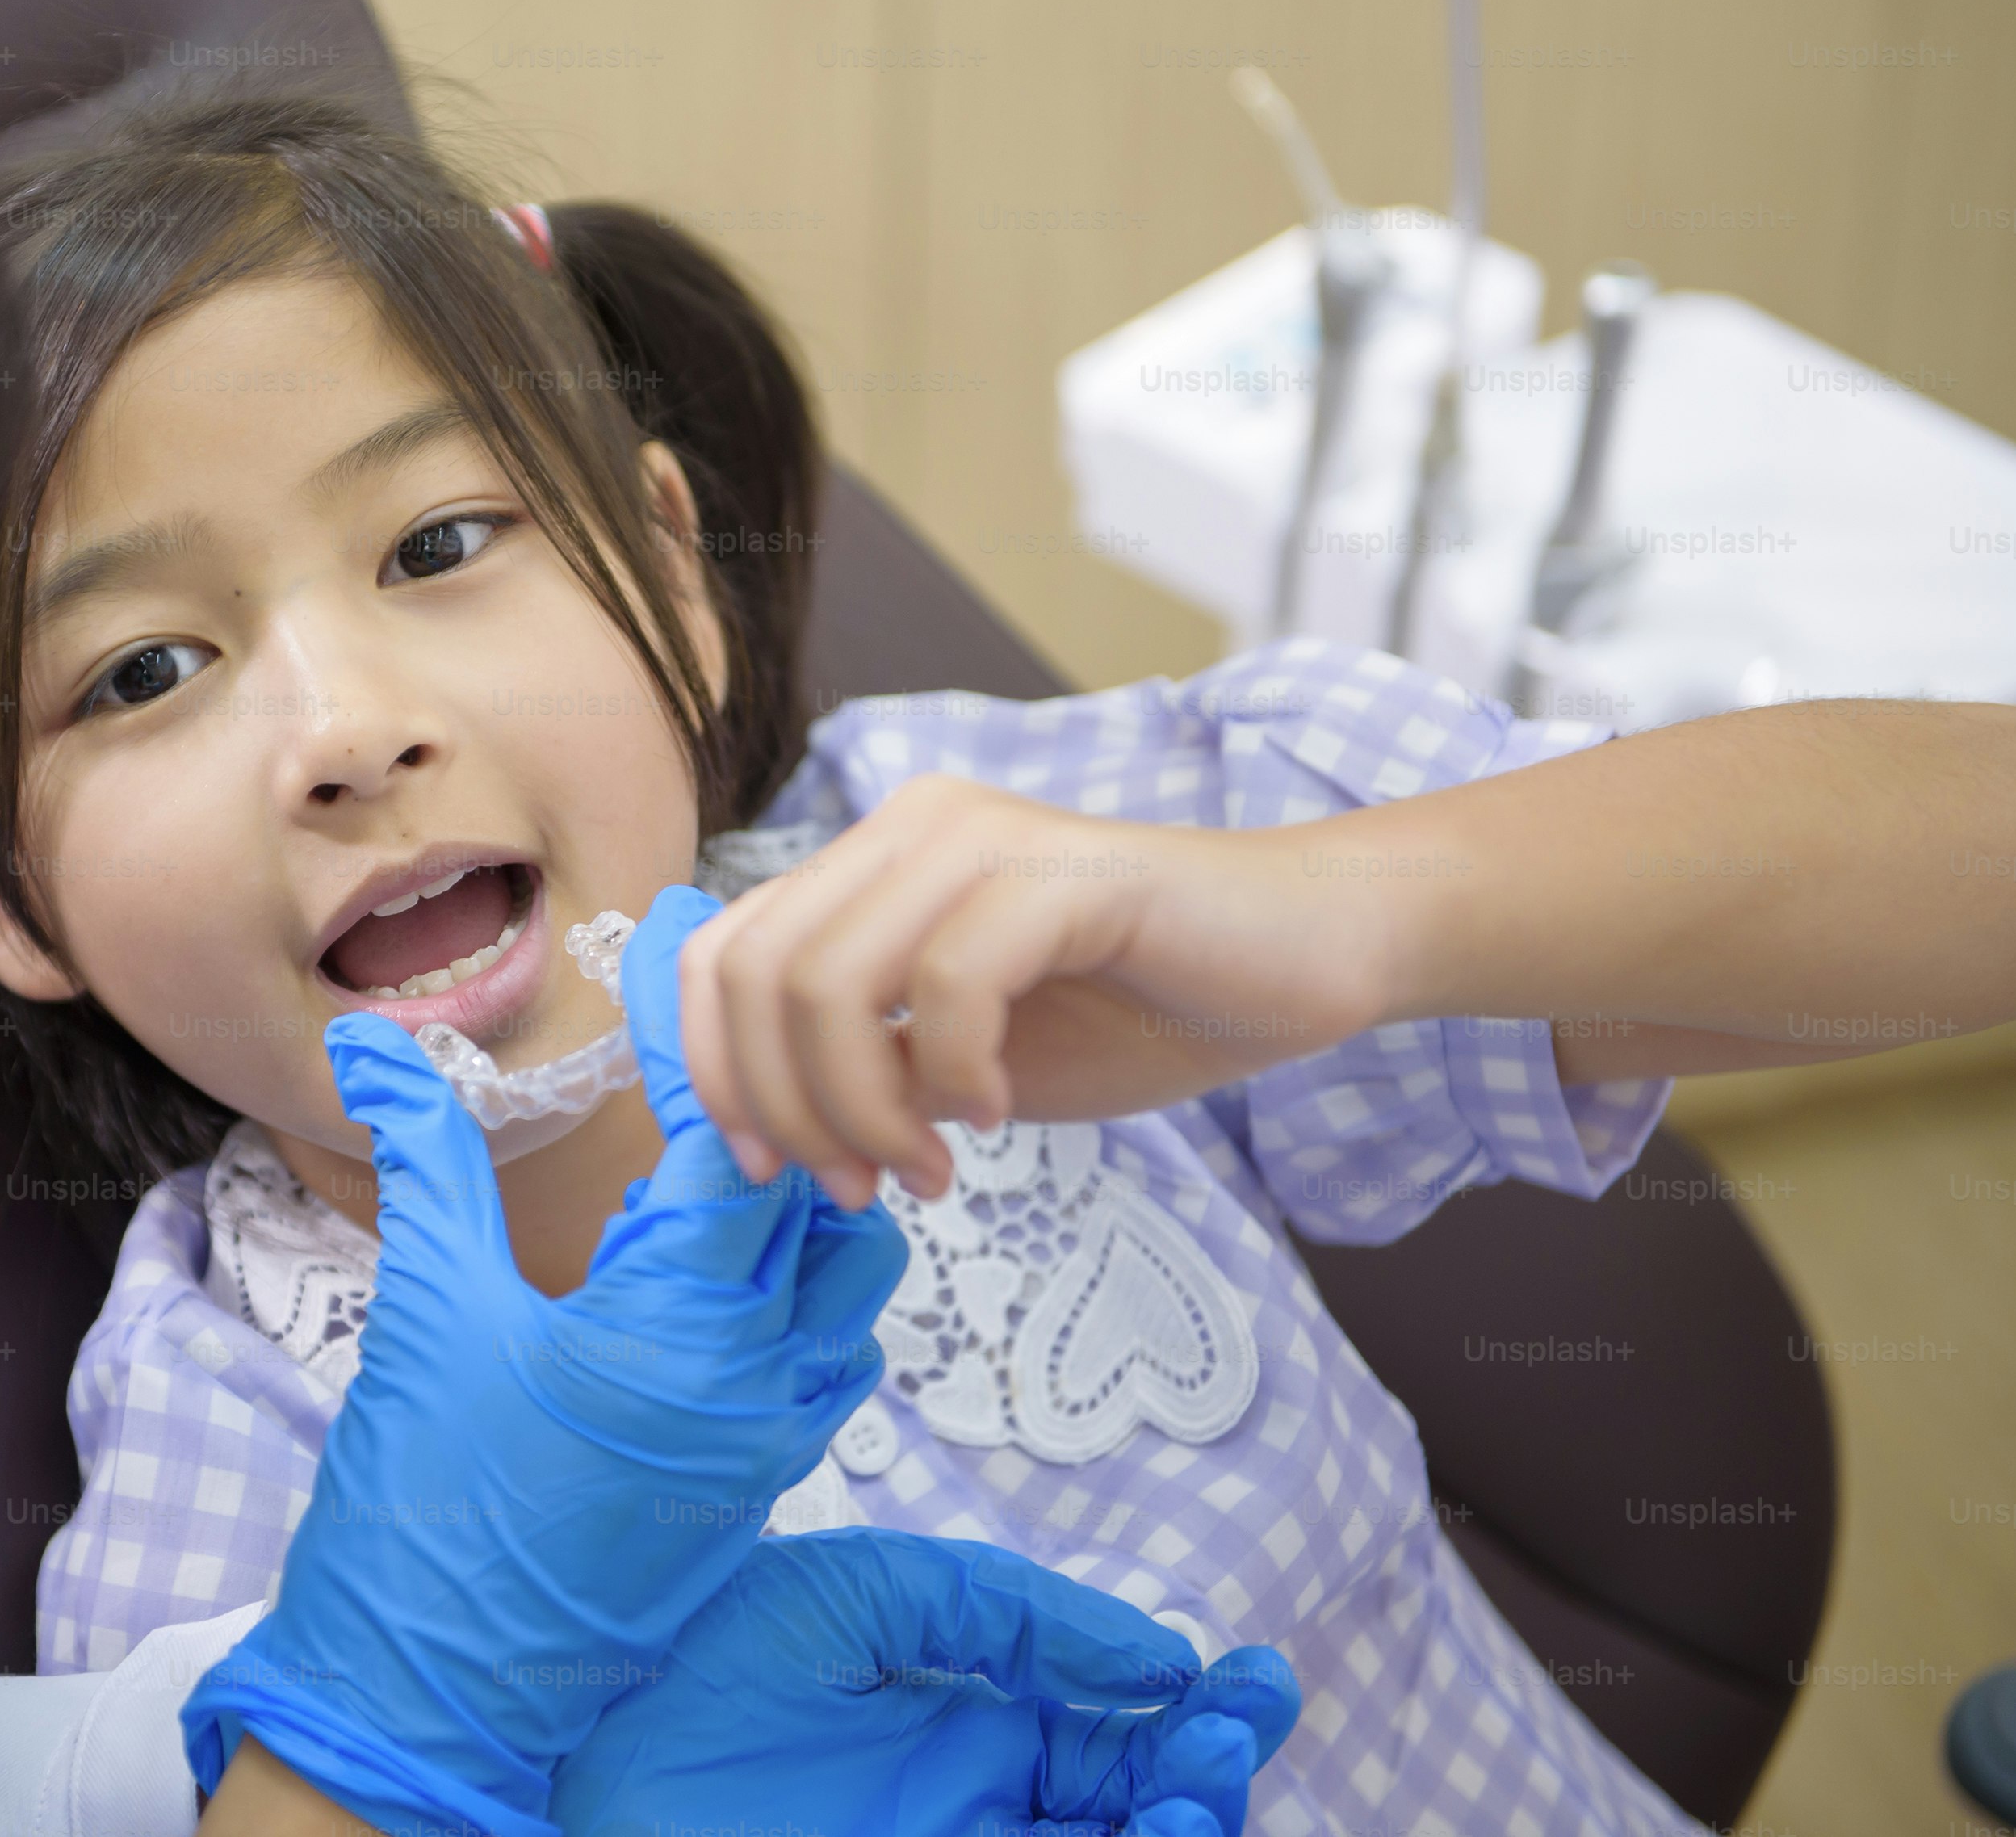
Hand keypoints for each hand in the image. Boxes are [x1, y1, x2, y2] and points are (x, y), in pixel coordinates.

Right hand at [180, 890, 908, 1836]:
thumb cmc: (425, 1513)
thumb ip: (431, 1161)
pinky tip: (701, 1256)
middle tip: (709, 1019)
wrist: (431, 1696)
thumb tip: (383, 1043)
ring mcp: (768, 1444)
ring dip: (793, 1194)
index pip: (740, 1129)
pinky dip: (784, 1280)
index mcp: (684, 1329)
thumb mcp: (427, 1311)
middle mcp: (758, 1385)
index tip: (685, 924)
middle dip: (779, 1093)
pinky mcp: (753, 1485)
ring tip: (710, 1133)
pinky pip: (816, 1353)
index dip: (705, 1017)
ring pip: (844, 1281)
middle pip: (832, 1194)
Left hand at [553, 1529, 1300, 1836]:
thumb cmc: (698, 1651)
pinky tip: (1128, 1832)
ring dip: (1174, 1833)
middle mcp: (976, 1816)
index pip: (1123, 1744)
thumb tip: (1156, 1658)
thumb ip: (1012, 1613)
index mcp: (972, 1735)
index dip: (1202, 1718)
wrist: (578, 1728)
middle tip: (1223, 1741)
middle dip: (1206, 1784)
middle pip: (1139, 1822)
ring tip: (1191, 1792)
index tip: (1255, 1681)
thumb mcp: (872, 1593)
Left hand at [672, 777, 1383, 1204]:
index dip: (714, 1073)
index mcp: (868, 862)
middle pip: (755, 975)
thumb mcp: (960, 1060)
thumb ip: (865, 1072)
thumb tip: (768, 1133)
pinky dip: (955, 1073)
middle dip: (785, 1109)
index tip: (768, 1170)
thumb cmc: (1134, 1012)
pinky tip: (997, 1113)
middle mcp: (906, 827)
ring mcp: (979, 836)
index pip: (717, 955)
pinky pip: (949, 981)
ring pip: (828, 980)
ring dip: (861, 1108)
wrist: (1301, 963)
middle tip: (857, 1188)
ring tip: (926, 1169)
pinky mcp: (1061, 871)